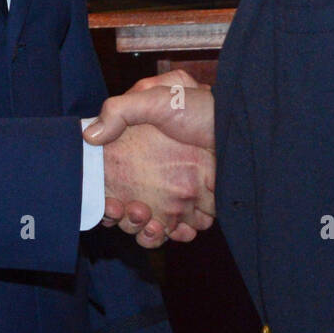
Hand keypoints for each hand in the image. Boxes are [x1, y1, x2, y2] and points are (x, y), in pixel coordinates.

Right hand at [87, 72, 214, 247]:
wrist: (243, 131)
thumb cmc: (201, 109)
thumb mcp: (160, 97)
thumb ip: (122, 110)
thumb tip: (90, 136)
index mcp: (144, 148)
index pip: (113, 179)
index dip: (105, 196)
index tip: (106, 204)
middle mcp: (159, 171)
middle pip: (129, 206)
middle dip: (125, 217)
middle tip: (130, 212)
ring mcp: (178, 191)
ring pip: (150, 222)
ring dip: (145, 231)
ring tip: (149, 223)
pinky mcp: (197, 207)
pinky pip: (176, 230)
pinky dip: (170, 235)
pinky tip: (169, 230)